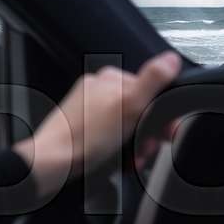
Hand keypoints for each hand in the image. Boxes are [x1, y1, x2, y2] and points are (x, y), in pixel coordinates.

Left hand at [13, 51, 181, 199]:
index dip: (160, 116)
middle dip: (146, 136)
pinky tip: (117, 162)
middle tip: (143, 151)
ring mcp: (89, 112)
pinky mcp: (83, 131)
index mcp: (110, 80)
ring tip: (129, 160)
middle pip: (139, 113)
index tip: (163, 134)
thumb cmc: (85, 138)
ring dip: (134, 147)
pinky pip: (111, 140)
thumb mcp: (129, 106)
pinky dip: (118, 153)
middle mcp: (98, 92)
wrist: (52, 164)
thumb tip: (171, 59)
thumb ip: (152, 80)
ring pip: (126, 129)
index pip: (150, 93)